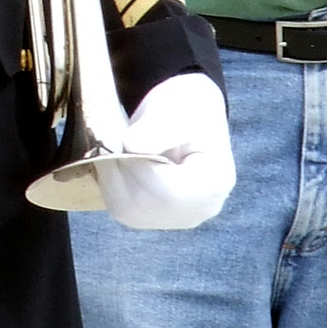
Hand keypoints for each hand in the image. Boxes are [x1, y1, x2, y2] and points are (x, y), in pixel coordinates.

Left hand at [95, 73, 235, 230]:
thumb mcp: (178, 107)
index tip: (130, 138)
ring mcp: (175, 220)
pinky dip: (111, 184)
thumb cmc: (187, 107)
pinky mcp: (154, 219)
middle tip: (119, 140)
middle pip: (144, 203)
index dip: (138, 166)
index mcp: (215, 184)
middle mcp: (198, 211)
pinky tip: (120, 162)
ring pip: (127, 210)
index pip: (167, 192)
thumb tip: (131, 146)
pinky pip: (122, 209)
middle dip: (122, 170)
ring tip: (120, 149)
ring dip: (111, 176)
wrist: (187, 114)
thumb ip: (159, 127)